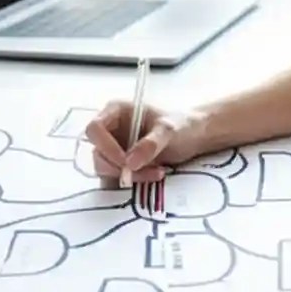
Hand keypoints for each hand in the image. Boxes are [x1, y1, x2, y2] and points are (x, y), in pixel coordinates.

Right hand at [84, 100, 207, 183]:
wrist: (195, 136)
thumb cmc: (181, 124)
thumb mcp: (169, 130)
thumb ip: (150, 144)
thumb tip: (130, 162)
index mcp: (116, 111)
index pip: (95, 129)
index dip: (105, 146)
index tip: (125, 161)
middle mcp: (111, 129)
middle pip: (98, 153)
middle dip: (118, 167)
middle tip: (143, 171)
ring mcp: (115, 147)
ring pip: (106, 168)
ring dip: (129, 176)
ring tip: (156, 172)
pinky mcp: (122, 164)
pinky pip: (118, 177)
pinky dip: (134, 180)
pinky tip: (155, 174)